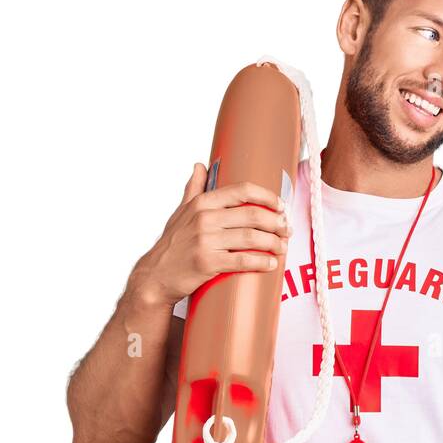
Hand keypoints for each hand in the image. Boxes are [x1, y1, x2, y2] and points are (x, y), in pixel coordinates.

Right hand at [128, 162, 292, 308]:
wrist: (155, 276)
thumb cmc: (172, 244)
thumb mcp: (180, 212)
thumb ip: (193, 189)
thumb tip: (200, 166)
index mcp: (202, 203)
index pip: (243, 191)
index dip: (268, 197)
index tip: (281, 206)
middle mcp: (204, 219)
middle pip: (253, 215)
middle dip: (277, 223)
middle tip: (287, 230)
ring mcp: (205, 241)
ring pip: (252, 237)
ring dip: (275, 243)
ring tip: (282, 247)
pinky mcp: (208, 263)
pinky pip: (243, 260)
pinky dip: (262, 261)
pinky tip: (272, 263)